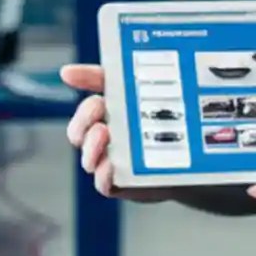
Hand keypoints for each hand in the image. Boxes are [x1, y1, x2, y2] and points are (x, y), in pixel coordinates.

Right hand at [61, 63, 173, 203]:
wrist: (189, 154)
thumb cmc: (154, 118)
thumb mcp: (130, 88)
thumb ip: (100, 78)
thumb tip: (66, 71)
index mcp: (104, 117)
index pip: (85, 113)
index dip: (86, 110)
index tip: (97, 103)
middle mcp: (102, 141)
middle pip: (80, 135)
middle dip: (85, 126)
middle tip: (100, 121)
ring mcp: (110, 163)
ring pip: (88, 160)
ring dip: (92, 150)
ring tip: (105, 138)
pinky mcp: (121, 184)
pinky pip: (104, 184)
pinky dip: (103, 176)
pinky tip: (110, 166)